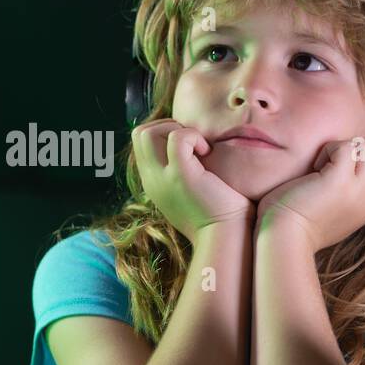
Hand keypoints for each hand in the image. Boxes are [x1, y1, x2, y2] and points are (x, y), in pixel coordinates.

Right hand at [132, 118, 253, 243]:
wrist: (225, 237)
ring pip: (147, 132)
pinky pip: (176, 139)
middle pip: (139, 133)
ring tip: (199, 147)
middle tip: (193, 143)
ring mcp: (162, 178)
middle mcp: (151, 180)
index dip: (164, 133)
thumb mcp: (192, 192)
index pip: (141, 143)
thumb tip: (196, 151)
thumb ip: (184, 173)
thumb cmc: (218, 214)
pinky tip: (207, 152)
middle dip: (166, 126)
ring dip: (176, 130)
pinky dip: (193, 137)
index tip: (189, 145)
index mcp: (153, 182)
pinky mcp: (180, 176)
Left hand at [255, 139, 364, 251]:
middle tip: (331, 170)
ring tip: (324, 168)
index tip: (341, 176)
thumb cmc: (297, 227)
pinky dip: (329, 149)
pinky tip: (314, 167)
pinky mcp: (338, 181)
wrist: (284, 239)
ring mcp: (357, 191)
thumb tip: (348, 177)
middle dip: (359, 154)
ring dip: (346, 150)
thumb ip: (350, 201)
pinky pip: (348, 146)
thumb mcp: (335, 217)